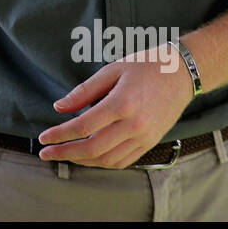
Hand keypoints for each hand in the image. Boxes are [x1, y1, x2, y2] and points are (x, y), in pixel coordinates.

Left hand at [35, 44, 193, 167]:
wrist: (183, 74)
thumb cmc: (146, 66)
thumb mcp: (112, 70)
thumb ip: (84, 91)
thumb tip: (59, 107)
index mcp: (122, 103)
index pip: (83, 126)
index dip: (60, 134)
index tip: (44, 138)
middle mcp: (134, 124)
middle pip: (93, 148)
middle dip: (65, 153)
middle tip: (46, 153)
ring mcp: (145, 136)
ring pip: (107, 159)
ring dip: (82, 161)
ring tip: (65, 155)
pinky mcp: (151, 142)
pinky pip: (123, 161)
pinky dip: (103, 163)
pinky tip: (89, 157)